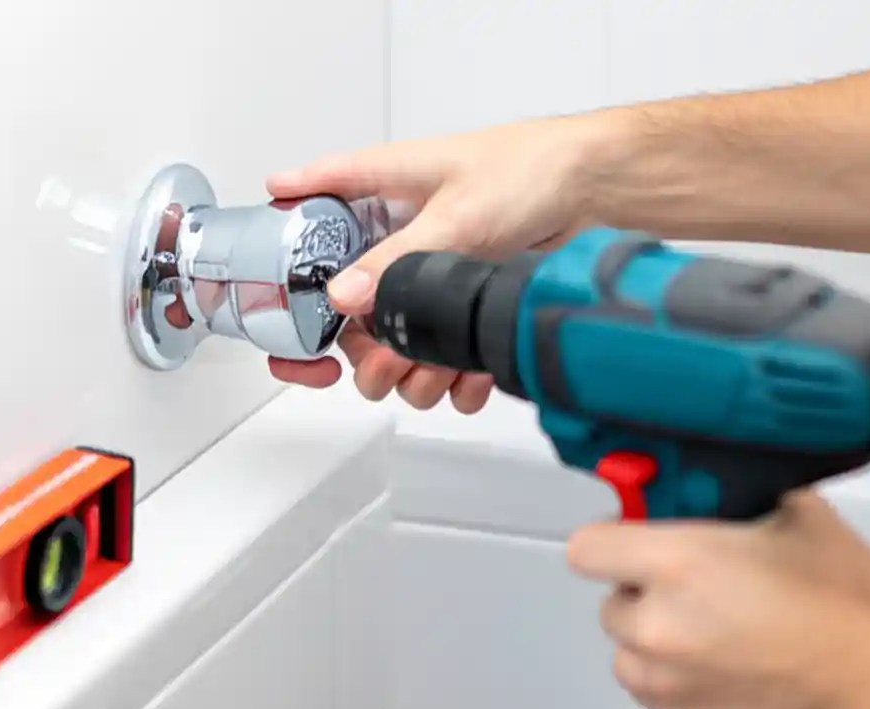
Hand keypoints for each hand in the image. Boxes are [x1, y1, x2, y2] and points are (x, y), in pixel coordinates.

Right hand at [264, 115, 606, 410]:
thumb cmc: (531, 168)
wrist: (601, 191)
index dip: (275, 259)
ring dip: (410, 375)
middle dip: (363, 352)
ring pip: (393, 347)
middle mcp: (394, 241)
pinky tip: (470, 371)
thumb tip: (343, 296)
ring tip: (436, 371)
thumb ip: (395, 260)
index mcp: (376, 195)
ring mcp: (427, 279)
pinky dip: (455, 379)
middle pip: (347, 313)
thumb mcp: (455, 213)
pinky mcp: (463, 309)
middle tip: (382, 366)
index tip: (269, 306)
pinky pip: (443, 362)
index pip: (303, 219)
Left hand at [567, 491, 869, 708]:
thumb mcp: (793, 516)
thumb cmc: (844, 609)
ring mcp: (665, 677)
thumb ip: (733, 496)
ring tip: (708, 620)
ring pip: (625, 644)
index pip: (587, 546)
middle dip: (640, 584)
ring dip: (652, 630)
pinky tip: (716, 651)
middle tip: (689, 579)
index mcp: (679, 565)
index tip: (629, 531)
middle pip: (609, 596)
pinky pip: (648, 681)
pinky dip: (669, 667)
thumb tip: (706, 486)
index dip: (609, 535)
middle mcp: (660, 624)